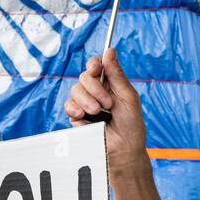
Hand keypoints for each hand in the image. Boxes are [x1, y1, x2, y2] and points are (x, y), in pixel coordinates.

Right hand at [64, 48, 147, 172]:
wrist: (123, 148)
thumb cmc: (131, 123)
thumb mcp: (128, 96)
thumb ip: (117, 75)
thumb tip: (109, 50)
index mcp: (109, 83)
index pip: (95, 65)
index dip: (94, 64)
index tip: (98, 69)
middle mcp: (95, 91)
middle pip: (83, 76)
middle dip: (94, 89)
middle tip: (107, 104)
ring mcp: (84, 103)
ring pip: (75, 90)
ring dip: (87, 101)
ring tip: (99, 113)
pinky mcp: (76, 116)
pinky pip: (69, 106)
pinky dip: (77, 110)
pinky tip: (85, 117)